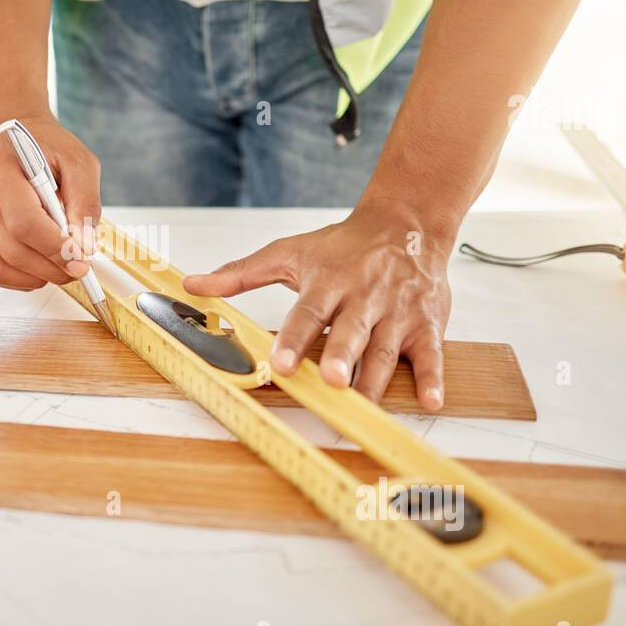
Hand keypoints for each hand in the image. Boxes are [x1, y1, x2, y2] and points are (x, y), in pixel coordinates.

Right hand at [0, 110, 100, 289]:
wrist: (0, 130)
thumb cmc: (40, 144)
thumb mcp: (76, 160)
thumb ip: (86, 201)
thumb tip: (84, 245)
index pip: (24, 223)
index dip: (55, 248)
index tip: (81, 259)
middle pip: (13, 250)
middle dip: (52, 268)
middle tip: (78, 268)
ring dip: (36, 277)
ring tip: (59, 268)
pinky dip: (18, 277)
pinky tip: (38, 265)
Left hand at [182, 205, 452, 409]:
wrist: (406, 222)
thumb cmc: (343, 245)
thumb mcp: (289, 252)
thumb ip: (240, 273)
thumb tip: (192, 285)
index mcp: (329, 283)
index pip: (308, 314)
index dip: (293, 339)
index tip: (278, 363)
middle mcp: (364, 299)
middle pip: (350, 333)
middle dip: (341, 357)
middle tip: (330, 381)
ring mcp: (397, 314)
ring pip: (386, 350)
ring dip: (376, 377)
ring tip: (363, 402)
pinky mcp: (427, 325)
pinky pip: (432, 354)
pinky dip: (433, 378)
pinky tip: (430, 401)